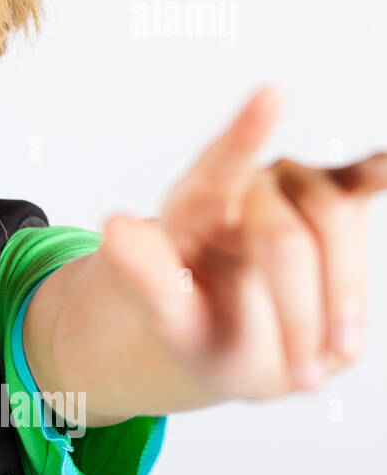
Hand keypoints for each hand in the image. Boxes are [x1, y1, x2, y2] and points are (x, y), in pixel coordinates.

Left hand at [94, 86, 385, 399]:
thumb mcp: (161, 315)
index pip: (218, 166)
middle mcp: (245, 184)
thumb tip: (114, 223)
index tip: (272, 94)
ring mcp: (293, 189)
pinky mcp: (333, 206)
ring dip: (339, 302)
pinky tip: (383, 166)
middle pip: (283, 237)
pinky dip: (376, 174)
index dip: (245, 133)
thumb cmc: (189, 319)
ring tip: (328, 361)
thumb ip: (145, 276)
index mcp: (192, 205)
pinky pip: (357, 189)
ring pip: (335, 227)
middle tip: (300, 380)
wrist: (218, 332)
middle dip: (296, 314)